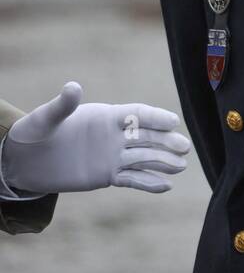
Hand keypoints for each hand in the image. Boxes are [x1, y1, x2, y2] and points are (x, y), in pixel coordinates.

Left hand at [3, 82, 190, 194]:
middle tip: (184, 147)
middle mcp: (114, 135)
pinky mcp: (108, 175)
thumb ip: (62, 105)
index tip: (173, 122)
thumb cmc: (36, 132)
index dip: (155, 117)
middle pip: (145, 137)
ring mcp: (113, 156)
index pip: (136, 114)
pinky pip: (133, 179)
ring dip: (163, 162)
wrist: (30, 159)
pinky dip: (149, 183)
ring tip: (182, 166)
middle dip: (165, 141)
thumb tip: (73, 87)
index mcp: (105, 116)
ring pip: (143, 158)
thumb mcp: (46, 118)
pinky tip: (166, 186)